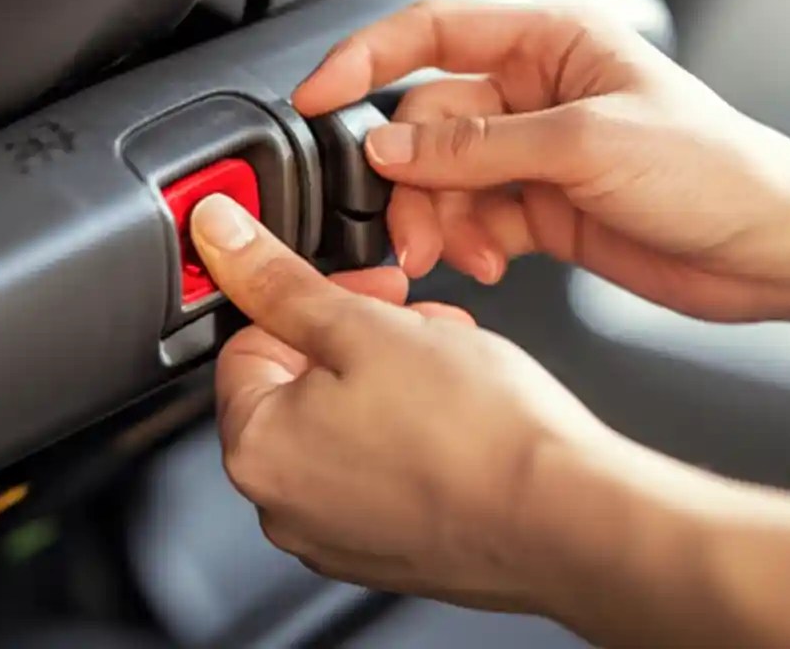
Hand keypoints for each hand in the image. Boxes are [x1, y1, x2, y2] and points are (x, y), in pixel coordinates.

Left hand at [189, 193, 619, 613]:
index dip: (309, 302)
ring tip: (447, 366)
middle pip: (296, 387)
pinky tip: (456, 417)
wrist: (569, 519)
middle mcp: (281, 506)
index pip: (248, 346)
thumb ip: (278, 280)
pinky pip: (379, 473)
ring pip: (343, 426)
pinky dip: (408, 435)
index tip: (364, 289)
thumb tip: (220, 236)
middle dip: (356, 338)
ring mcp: (335, 537)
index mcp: (255, 450)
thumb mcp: (365, 324)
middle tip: (413, 323)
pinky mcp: (388, 552)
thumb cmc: (478, 434)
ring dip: (387, 380)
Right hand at [293, 2, 789, 323]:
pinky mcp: (536, 209)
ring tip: (456, 256)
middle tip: (410, 225)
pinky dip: (465, 245)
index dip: (364, 61)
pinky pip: (469, 221)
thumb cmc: (713, 172)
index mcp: (548, 44)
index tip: (316, 97)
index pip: (431, 35)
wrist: (766, 251)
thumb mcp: (583, 143)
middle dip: (411, 179)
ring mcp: (530, 155)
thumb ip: (475, 145)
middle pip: (426, 123)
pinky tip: (486, 264)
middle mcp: (533, 94)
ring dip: (436, 221)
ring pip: (440, 181)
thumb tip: (392, 146)